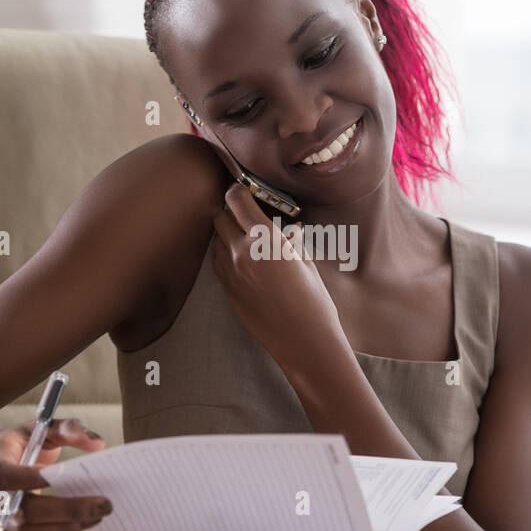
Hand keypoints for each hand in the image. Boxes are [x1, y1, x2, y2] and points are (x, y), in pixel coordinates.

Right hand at [0, 417, 110, 530]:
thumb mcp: (42, 428)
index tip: (65, 474)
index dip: (33, 479)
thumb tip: (98, 444)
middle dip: (68, 510)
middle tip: (104, 505)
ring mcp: (3, 518)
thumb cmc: (22, 445)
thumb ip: (69, 429)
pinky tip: (82, 523)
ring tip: (97, 515)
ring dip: (67, 527)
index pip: (6, 477)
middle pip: (25, 511)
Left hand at [212, 184, 346, 370]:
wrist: (303, 341)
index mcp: (265, 239)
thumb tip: (288, 228)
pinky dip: (225, 254)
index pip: (237, 200)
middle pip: (220, 217)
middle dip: (231, 211)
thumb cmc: (313, 301)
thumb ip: (291, 240)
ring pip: (216, 239)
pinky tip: (243, 258)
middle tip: (247, 213)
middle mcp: (242, 253)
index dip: (239, 190)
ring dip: (227, 233)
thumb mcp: (306, 262)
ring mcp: (231, 273)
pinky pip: (217, 262)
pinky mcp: (227, 290)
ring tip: (247, 237)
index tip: (245, 189)